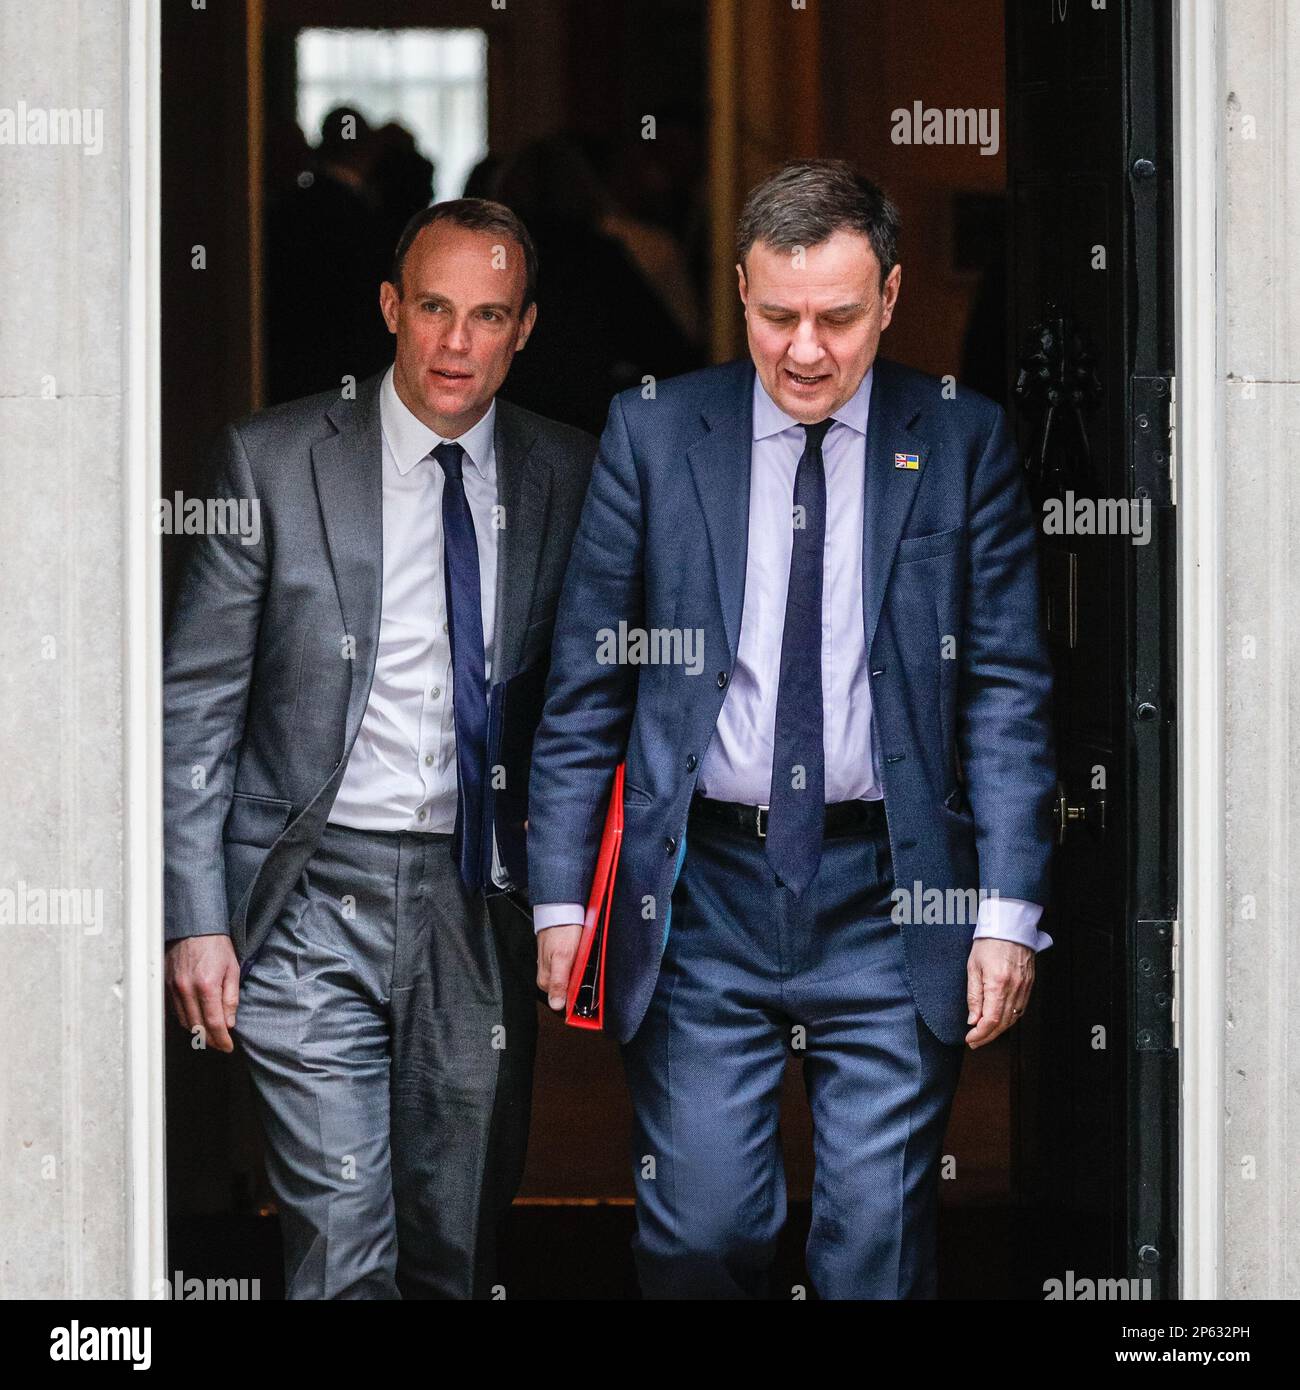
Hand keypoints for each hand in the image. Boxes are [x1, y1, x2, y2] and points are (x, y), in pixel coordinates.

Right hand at [165, 935, 240, 1052]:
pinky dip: (186, 1019)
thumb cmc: (216, 945)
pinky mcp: (166, 986)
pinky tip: (196, 1020)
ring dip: (197, 1032)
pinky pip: (175, 1011)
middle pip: (197, 1027)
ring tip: (211, 1035)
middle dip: (210, 1040)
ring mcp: (173, 989)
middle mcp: (186, 990)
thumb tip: (229, 1022)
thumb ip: (230, 998)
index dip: (222, 1039)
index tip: (228, 1047)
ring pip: (184, 1021)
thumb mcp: (232, 969)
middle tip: (221, 1044)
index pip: (214, 1023)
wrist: (194, 927)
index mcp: (206, 986)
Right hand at [536, 923, 582, 1011]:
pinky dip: (582, 966)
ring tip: (588, 964)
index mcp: (546, 981)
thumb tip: (556, 1005)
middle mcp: (549, 977)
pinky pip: (574, 969)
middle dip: (582, 985)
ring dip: (583, 975)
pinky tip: (586, 959)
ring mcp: (555, 968)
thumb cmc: (561, 931)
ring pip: (573, 979)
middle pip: (569, 990)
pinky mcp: (562, 959)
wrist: (561, 910)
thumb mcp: (562, 958)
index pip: (564, 1001)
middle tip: (590, 974)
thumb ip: (559, 982)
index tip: (589, 993)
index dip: (578, 998)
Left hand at [964, 938, 1034, 1048]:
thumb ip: (974, 996)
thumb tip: (973, 1020)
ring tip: (984, 1034)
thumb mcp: (973, 967)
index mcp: (998, 984)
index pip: (991, 1020)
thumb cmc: (988, 943)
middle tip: (974, 1042)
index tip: (970, 1039)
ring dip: (998, 1030)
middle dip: (988, 1036)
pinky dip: (1009, 1019)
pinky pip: (1020, 1009)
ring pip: (1013, 1019)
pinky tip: (999, 1021)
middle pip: (1003, 1023)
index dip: (980, 1034)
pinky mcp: (1029, 985)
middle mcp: (1014, 989)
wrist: (1010, 927)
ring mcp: (1024, 988)